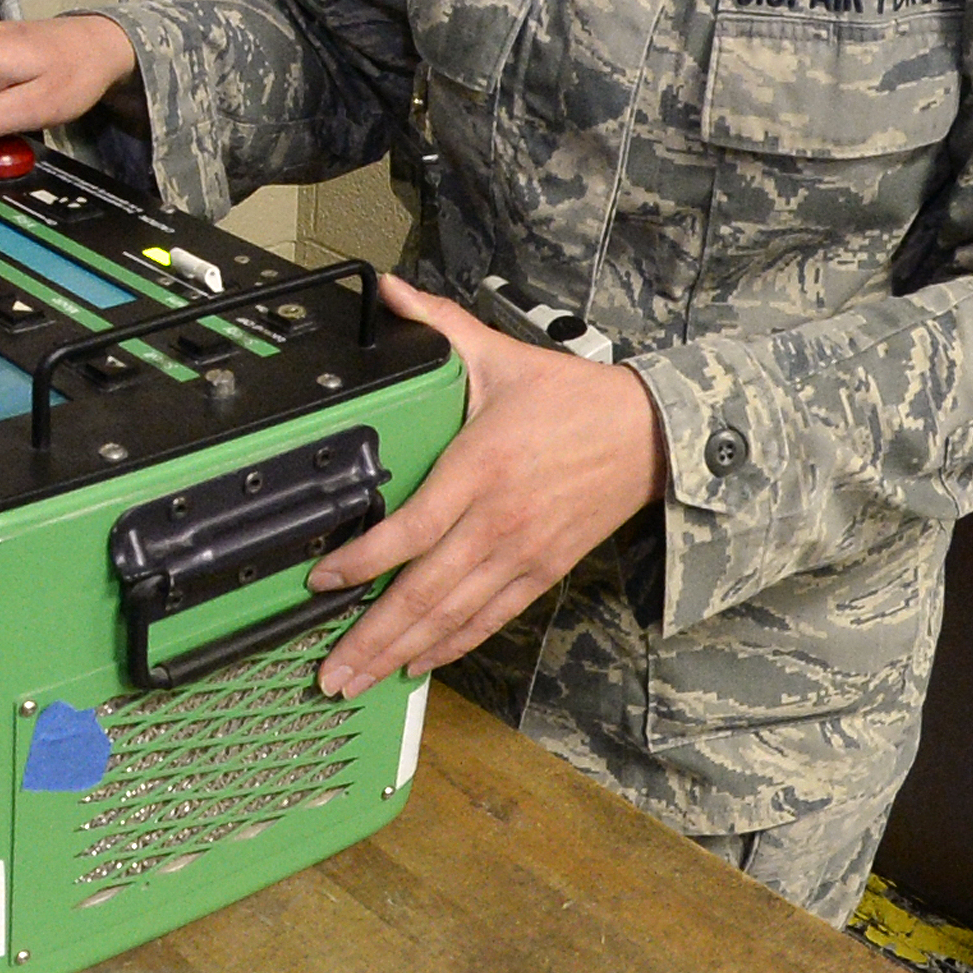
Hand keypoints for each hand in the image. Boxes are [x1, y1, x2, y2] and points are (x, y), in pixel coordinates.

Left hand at [309, 273, 667, 698]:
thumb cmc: (571, 398)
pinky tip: (418, 666)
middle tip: (327, 672)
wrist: (650, 436)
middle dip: (370, 637)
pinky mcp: (542, 573)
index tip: (322, 580)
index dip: (363, 561)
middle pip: (424, 592)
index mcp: (481, 467)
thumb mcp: (499, 354)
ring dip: (401, 654)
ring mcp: (521, 555)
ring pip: (452, 618)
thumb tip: (385, 292)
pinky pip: (489, 620)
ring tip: (357, 681)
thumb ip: (437, 325)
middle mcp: (498, 521)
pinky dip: (451, 647)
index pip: (412, 529)